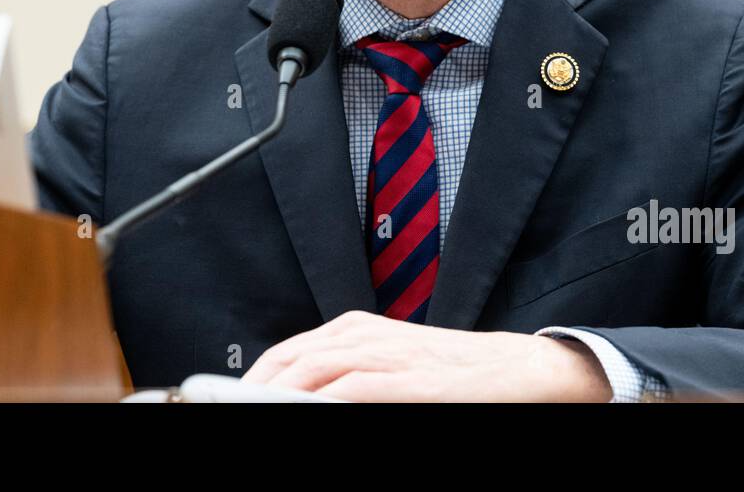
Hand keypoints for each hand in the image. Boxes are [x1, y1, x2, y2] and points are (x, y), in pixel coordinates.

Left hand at [240, 310, 612, 401]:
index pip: (287, 352)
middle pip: (291, 360)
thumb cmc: (451, 373)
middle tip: (231, 409)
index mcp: (355, 330)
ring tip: (253, 411)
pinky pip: (354, 388)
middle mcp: (364, 335)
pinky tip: (304, 412)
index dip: (254, 378)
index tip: (229, 400)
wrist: (514, 369)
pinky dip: (323, 402)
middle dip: (254, 388)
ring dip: (278, 395)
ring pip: (313, 370)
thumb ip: (348, 376)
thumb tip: (302, 399)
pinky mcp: (409, 380)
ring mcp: (386, 354)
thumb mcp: (391, 366)